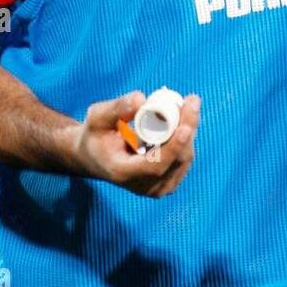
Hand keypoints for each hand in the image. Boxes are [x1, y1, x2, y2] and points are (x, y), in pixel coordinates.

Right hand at [72, 90, 199, 197]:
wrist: (95, 156)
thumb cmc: (95, 135)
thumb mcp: (97, 117)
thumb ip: (116, 108)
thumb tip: (141, 98)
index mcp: (123, 173)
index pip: (155, 166)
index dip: (174, 147)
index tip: (187, 127)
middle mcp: (143, 186)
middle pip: (176, 159)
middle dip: (188, 127)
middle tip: (191, 100)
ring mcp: (157, 188)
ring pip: (184, 157)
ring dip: (189, 129)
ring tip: (187, 104)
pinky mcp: (167, 182)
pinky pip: (184, 158)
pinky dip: (187, 137)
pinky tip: (185, 118)